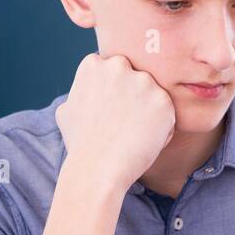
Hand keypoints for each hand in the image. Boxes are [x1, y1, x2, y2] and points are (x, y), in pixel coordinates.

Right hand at [55, 52, 175, 192]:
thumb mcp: (67, 110)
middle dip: (134, 96)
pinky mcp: (163, 101)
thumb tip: (86, 89)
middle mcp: (119, 66)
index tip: (109, 111)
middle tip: (124, 123)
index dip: (114, 93)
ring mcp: (143, 82)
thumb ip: (80, 91)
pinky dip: (161, 128)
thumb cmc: (80, 144)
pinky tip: (144, 141)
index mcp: (94, 64)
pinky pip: (167, 113)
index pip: (114, 70)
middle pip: (135, 76)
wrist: (97, 170)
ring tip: (132, 134)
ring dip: (149, 111)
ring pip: (153, 95)